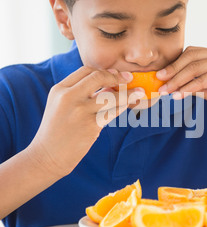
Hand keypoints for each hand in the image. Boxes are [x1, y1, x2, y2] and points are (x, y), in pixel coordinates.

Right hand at [28, 67, 144, 177]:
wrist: (48, 155)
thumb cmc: (57, 130)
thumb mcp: (61, 106)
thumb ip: (80, 93)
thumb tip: (109, 83)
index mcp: (60, 89)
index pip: (85, 70)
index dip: (103, 71)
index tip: (115, 74)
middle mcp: (69, 97)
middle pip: (98, 77)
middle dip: (116, 77)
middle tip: (128, 79)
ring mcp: (80, 111)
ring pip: (111, 96)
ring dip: (128, 94)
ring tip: (139, 92)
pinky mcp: (90, 126)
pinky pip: (112, 112)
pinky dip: (123, 107)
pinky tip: (129, 105)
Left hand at [157, 46, 206, 123]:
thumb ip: (196, 84)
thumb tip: (174, 85)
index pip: (191, 53)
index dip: (174, 63)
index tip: (160, 76)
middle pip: (190, 56)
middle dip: (172, 69)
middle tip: (159, 81)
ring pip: (194, 67)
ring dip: (177, 80)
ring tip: (166, 91)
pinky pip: (203, 78)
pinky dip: (189, 87)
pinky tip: (179, 95)